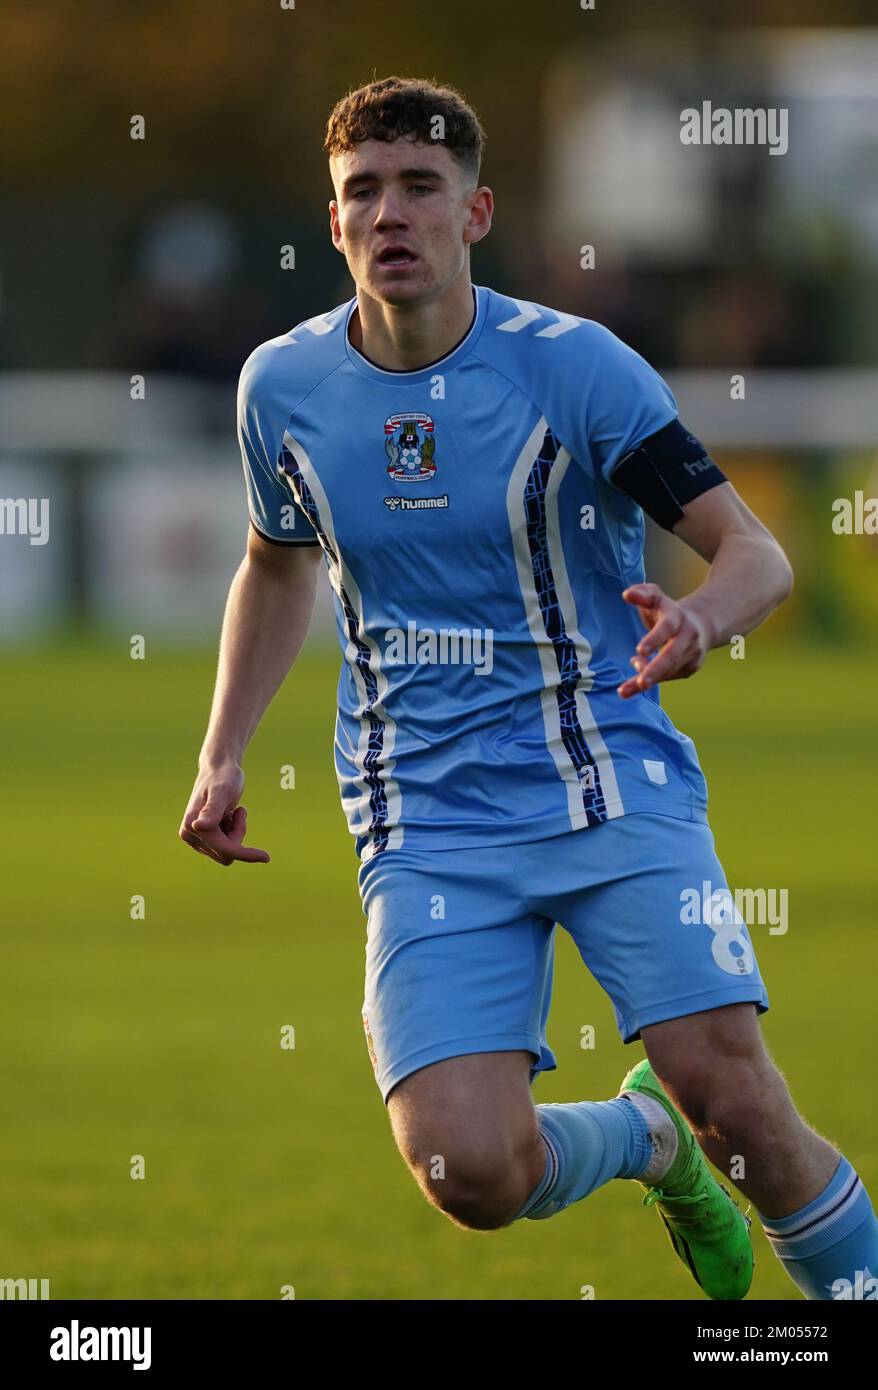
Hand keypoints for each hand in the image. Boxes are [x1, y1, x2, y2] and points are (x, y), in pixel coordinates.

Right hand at [179, 762, 269, 865]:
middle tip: (238, 811)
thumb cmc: (224, 777)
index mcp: (192, 826)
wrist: (219, 769)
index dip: (245, 854)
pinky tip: (228, 814)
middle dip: (237, 834)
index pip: (224, 850)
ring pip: (227, 851)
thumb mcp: (222, 792)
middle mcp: (189, 835)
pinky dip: (233, 831)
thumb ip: (212, 810)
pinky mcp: (203, 838)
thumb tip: (198, 827)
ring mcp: (195, 837)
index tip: (267, 857)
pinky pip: (227, 846)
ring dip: (235, 832)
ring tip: (232, 811)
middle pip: (227, 853)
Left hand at [617, 582, 709, 698]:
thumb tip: (627, 594)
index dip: (654, 639)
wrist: (701, 623)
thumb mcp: (655, 597)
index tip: (639, 651)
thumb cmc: (668, 611)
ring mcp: (692, 653)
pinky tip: (640, 679)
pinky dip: (653, 681)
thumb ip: (641, 594)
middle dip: (655, 670)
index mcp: (677, 617)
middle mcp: (688, 636)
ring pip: (669, 671)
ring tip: (625, 689)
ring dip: (648, 680)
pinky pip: (670, 678)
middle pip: (672, 655)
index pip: (666, 628)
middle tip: (641, 683)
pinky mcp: (691, 668)